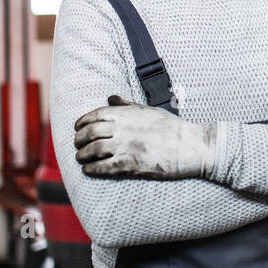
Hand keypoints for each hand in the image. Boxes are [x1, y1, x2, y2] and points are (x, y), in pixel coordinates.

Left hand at [75, 95, 216, 179]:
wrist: (189, 146)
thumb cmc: (171, 128)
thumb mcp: (149, 110)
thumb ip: (127, 105)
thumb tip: (111, 97)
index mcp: (126, 114)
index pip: (95, 115)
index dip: (82, 122)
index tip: (78, 128)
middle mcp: (122, 129)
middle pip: (89, 133)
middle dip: (79, 139)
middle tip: (77, 145)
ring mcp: (124, 147)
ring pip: (92, 151)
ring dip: (82, 155)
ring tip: (80, 158)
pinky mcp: (129, 165)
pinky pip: (103, 167)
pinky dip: (92, 169)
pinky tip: (89, 170)